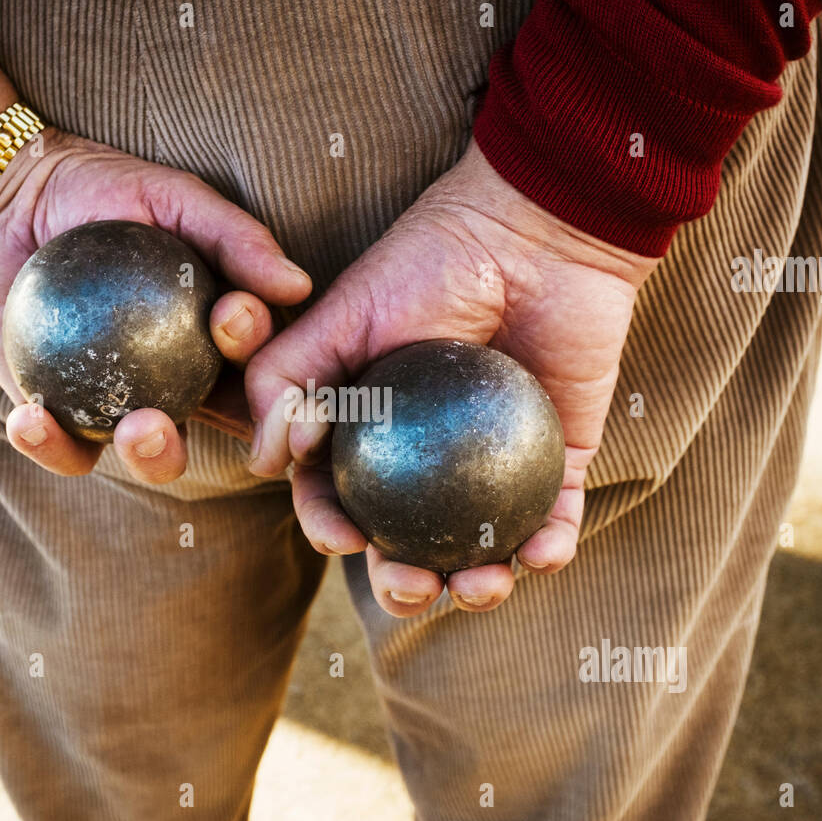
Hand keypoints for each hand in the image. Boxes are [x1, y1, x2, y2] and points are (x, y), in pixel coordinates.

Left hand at [0, 61, 309, 481]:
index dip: (263, 362)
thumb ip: (235, 238)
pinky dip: (48, 443)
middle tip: (174, 415)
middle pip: (217, 431)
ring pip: (149, 454)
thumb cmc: (104, 193)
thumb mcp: (175, 199)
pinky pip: (62, 448)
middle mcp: (183, 385)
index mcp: (220, 344)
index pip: (260, 368)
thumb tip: (298, 285)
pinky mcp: (59, 422)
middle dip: (221, 436)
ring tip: (134, 429)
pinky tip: (32, 418)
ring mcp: (123, 408)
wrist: (9, 201)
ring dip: (151, 455)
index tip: (236, 316)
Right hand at [244, 139, 657, 615]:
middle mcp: (426, 460)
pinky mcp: (557, 461)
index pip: (340, 498)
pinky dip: (548, 549)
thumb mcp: (342, 313)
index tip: (343, 538)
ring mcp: (490, 466)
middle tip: (414, 585)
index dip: (331, 529)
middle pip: (407, 544)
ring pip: (477, 549)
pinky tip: (540, 556)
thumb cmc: (431, 262)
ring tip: (480, 587)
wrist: (534, 232)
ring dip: (476, 588)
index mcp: (371, 433)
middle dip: (404, 585)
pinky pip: (553, 520)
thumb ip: (287, 377)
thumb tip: (265, 461)